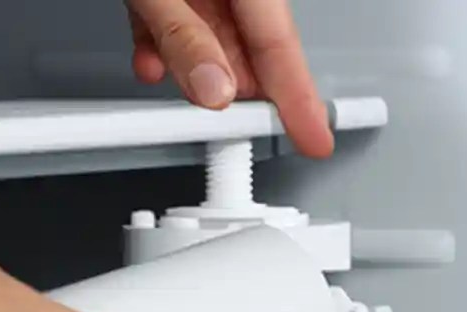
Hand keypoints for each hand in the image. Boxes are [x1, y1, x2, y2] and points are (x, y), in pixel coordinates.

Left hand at [125, 0, 333, 157]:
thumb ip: (183, 37)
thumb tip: (213, 90)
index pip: (280, 46)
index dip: (299, 100)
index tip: (314, 141)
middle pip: (254, 45)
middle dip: (239, 89)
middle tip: (236, 131)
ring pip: (216, 35)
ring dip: (195, 69)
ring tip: (181, 94)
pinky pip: (183, 16)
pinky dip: (168, 43)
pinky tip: (151, 62)